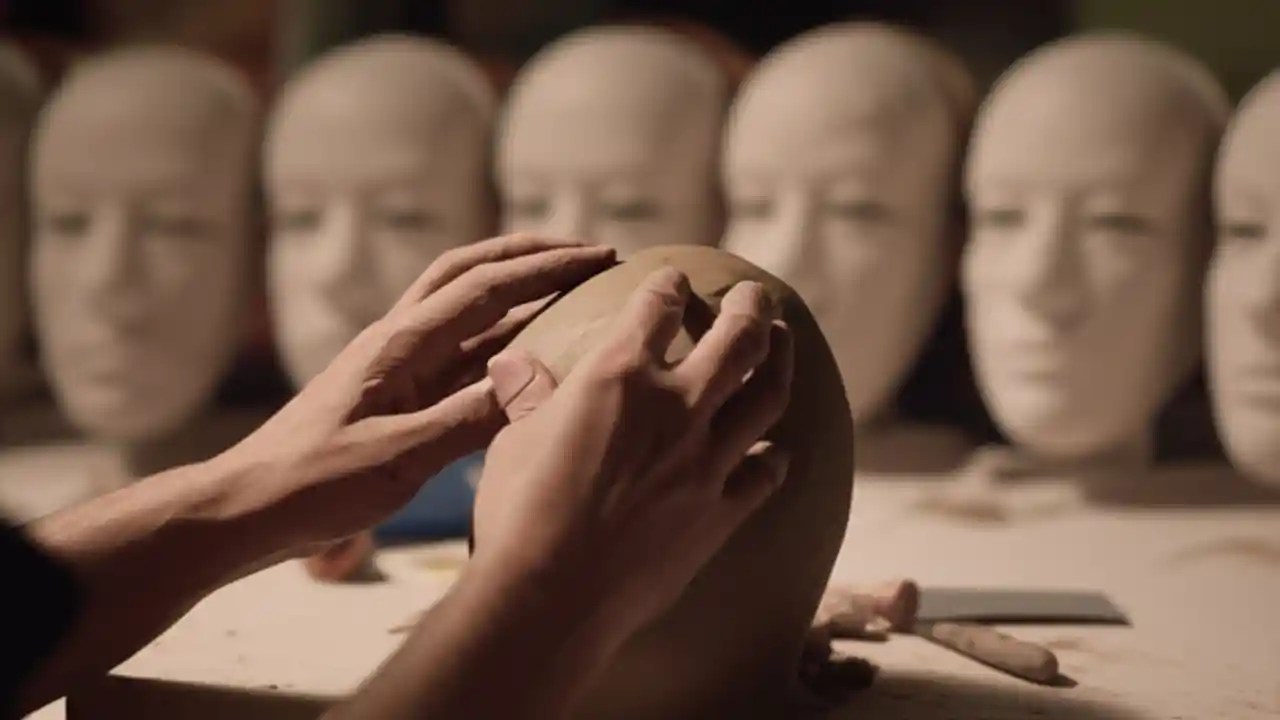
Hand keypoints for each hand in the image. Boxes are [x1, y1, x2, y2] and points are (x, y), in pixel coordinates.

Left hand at [216, 235, 614, 552]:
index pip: (486, 287)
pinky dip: (501, 344)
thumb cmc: (311, 483)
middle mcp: (400, 342)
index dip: (547, 268)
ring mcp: (398, 367)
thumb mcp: (396, 458)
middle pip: (471, 274)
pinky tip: (530, 357)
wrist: (248, 508)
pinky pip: (461, 356)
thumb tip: (533, 390)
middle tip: (587, 255)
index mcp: (400, 344)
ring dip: (518, 295)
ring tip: (572, 294)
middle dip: (531, 256)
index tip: (599, 259)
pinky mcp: (397, 396)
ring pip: (467, 312)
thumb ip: (465, 422)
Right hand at [472, 267, 793, 641]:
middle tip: (758, 296)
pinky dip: (774, 459)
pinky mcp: (719, 512)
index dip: (669, 285)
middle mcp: (676, 408)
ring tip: (782, 345)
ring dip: (779, 364)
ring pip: (766, 398)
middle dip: (752, 308)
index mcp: (620, 375)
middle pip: (737, 340)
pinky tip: (776, 453)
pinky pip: (763, 476)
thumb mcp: (515, 441)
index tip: (676, 277)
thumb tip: (510, 362)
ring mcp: (706, 461)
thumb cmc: (520, 512)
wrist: (550, 598)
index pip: (656, 307)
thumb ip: (527, 397)